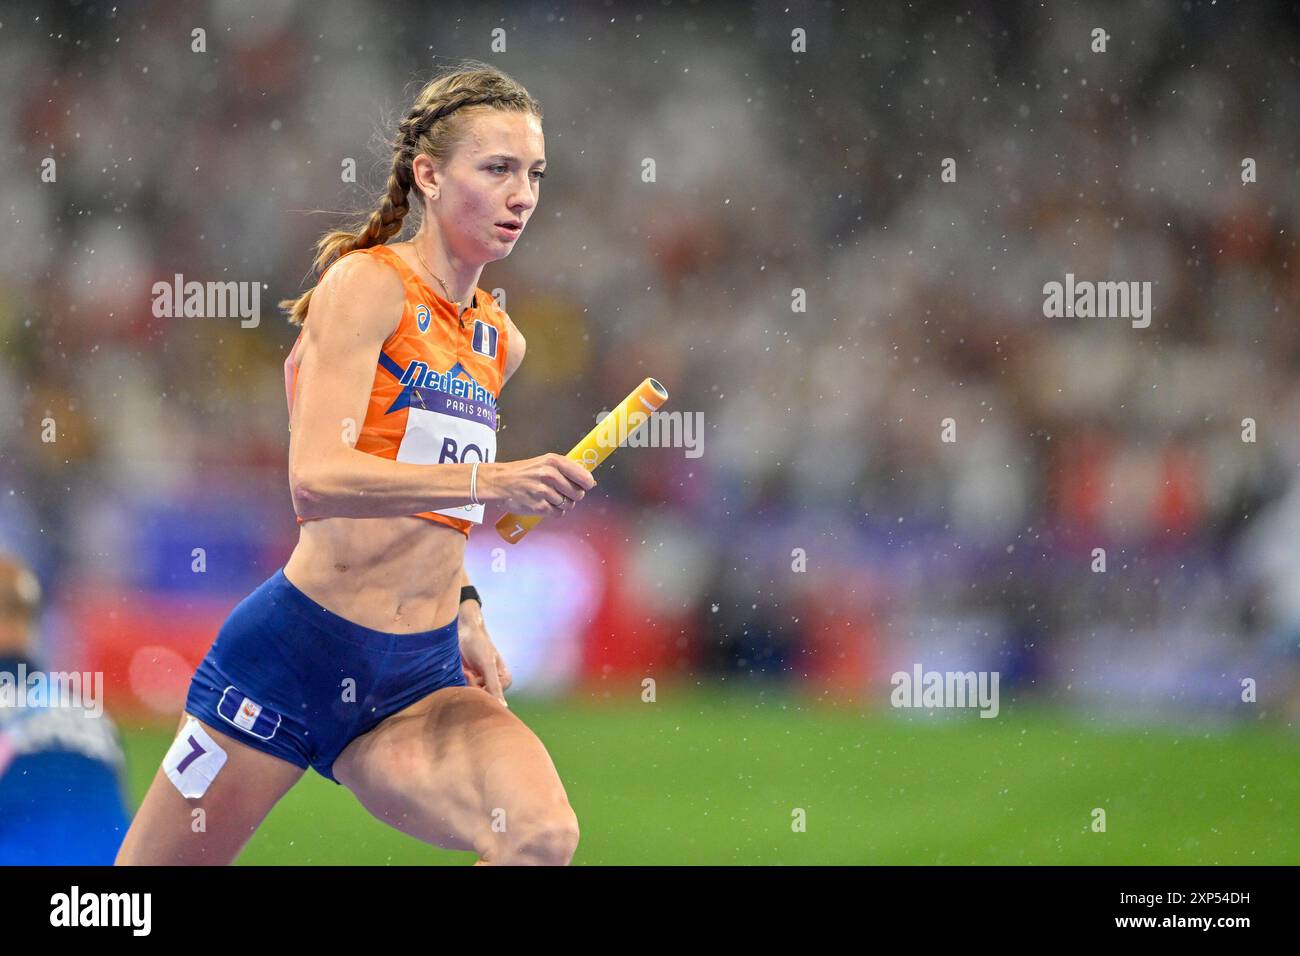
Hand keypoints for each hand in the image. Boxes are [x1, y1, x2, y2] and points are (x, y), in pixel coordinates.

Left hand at [457, 612, 511, 706]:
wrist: (462, 629)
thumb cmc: (478, 644)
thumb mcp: (487, 664)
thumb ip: (494, 685)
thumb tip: (504, 708)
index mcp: (505, 680)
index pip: (492, 698)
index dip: (480, 690)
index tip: (472, 675)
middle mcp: (494, 682)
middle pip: (482, 697)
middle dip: (471, 686)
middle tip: (466, 671)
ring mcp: (481, 681)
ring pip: (471, 694)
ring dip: (464, 683)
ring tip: (463, 669)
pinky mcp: (468, 679)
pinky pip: (463, 689)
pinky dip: (459, 682)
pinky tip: (460, 669)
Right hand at [481, 453, 596, 518]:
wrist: (499, 482)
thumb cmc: (523, 472)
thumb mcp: (544, 462)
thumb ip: (566, 470)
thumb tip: (590, 482)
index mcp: (554, 461)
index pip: (584, 477)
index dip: (587, 484)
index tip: (585, 486)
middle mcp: (550, 475)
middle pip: (578, 493)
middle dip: (573, 496)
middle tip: (562, 493)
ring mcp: (544, 492)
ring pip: (569, 505)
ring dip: (563, 504)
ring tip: (550, 498)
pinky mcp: (538, 507)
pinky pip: (558, 513)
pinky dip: (554, 512)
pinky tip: (545, 505)